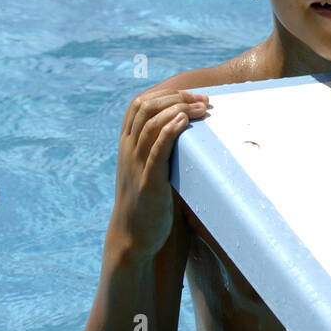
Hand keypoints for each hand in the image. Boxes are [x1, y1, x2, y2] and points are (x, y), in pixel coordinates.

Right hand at [109, 88, 209, 259]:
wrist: (132, 237)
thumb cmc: (146, 202)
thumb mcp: (148, 169)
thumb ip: (159, 150)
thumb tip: (188, 135)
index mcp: (127, 145)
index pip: (139, 105)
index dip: (165, 93)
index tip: (191, 94)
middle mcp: (128, 151)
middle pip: (146, 108)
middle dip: (176, 97)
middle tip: (203, 99)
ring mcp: (136, 166)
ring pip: (151, 125)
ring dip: (178, 109)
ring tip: (202, 107)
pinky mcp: (148, 183)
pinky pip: (156, 151)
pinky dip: (169, 132)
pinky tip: (183, 121)